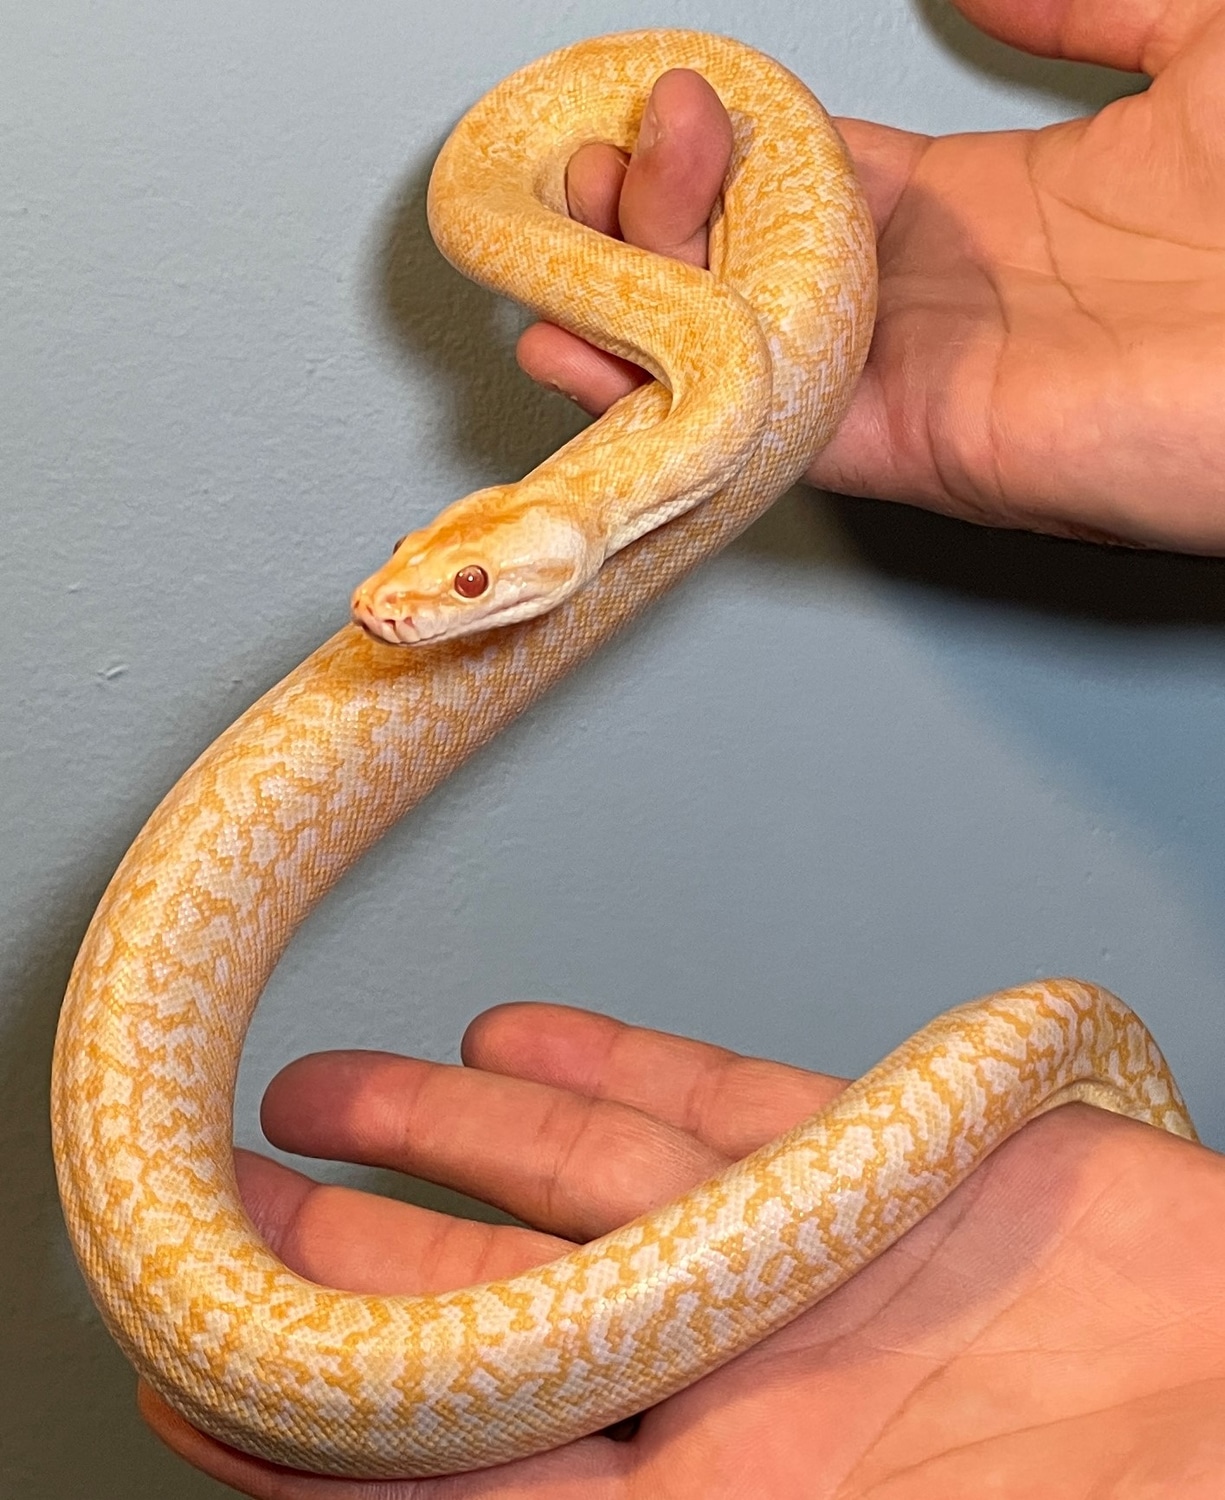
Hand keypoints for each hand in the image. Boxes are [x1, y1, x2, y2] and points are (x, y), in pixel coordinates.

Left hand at [140, 1001, 1224, 1496]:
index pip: (473, 1480)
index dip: (328, 1439)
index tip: (195, 1379)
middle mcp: (741, 1399)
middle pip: (499, 1317)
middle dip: (349, 1259)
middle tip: (210, 1203)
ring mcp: (805, 1271)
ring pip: (585, 1189)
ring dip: (451, 1138)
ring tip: (318, 1092)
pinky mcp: (885, 1172)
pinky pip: (722, 1106)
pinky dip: (618, 1060)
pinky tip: (516, 1036)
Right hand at [519, 0, 1224, 551]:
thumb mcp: (1205, 36)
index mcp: (986, 207)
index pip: (816, 174)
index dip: (729, 144)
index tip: (660, 104)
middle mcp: (935, 299)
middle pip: (755, 261)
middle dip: (660, 220)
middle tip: (597, 170)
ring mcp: (920, 378)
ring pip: (739, 347)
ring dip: (636, 302)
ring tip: (552, 252)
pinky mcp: (919, 449)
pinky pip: (765, 426)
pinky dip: (663, 394)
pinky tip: (581, 344)